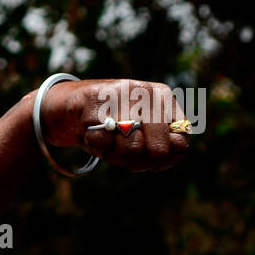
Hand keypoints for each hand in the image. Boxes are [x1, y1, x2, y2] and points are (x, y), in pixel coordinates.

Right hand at [41, 78, 191, 170]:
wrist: (73, 105)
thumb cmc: (113, 122)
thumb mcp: (144, 128)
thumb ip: (163, 141)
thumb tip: (167, 152)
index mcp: (162, 97)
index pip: (181, 143)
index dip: (165, 160)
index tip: (149, 160)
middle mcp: (146, 92)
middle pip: (158, 150)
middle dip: (139, 161)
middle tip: (125, 154)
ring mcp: (121, 96)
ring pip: (132, 149)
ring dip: (117, 157)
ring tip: (110, 145)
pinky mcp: (96, 104)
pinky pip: (104, 144)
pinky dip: (97, 148)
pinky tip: (94, 137)